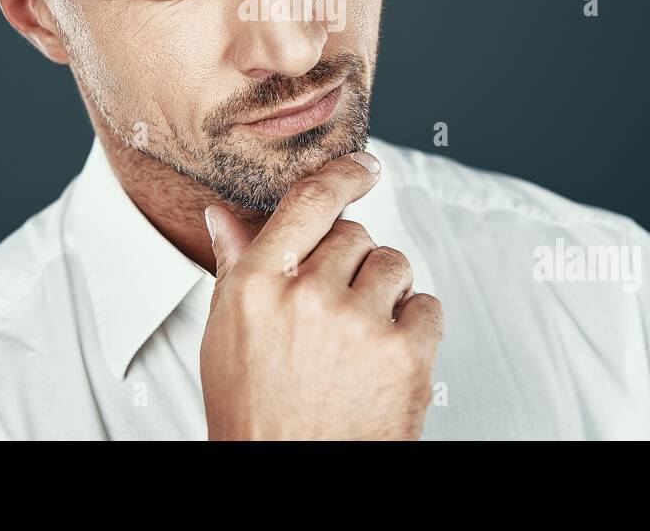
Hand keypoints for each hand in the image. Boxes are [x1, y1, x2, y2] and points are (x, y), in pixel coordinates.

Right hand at [200, 151, 444, 439]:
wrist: (289, 482)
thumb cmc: (255, 413)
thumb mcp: (226, 336)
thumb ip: (235, 266)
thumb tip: (222, 215)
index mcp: (257, 284)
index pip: (309, 200)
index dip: (343, 174)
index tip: (362, 166)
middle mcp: (308, 297)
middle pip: (355, 235)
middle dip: (352, 263)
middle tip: (336, 310)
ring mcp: (360, 324)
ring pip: (394, 266)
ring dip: (385, 292)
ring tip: (358, 338)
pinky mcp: (405, 355)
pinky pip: (427, 306)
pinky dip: (414, 327)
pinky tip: (384, 359)